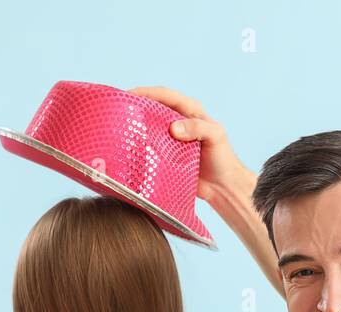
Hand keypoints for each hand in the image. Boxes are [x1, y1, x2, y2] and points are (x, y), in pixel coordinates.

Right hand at [128, 85, 251, 206]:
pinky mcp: (166, 156)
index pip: (166, 96)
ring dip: (135, 126)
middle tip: (118, 108)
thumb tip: (173, 128)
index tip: (130, 94)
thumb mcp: (215, 137)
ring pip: (149, 128)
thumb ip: (197, 128)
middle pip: (154, 108)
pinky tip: (128, 148)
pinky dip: (139, 146)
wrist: (222, 187)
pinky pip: (150, 148)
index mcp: (191, 111)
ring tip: (118, 127)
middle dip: (136, 105)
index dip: (148, 92)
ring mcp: (171, 140)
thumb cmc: (223, 159)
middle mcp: (179, 122)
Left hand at [129, 85, 281, 295]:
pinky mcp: (214, 134)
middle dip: (147, 94)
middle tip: (125, 97)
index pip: (157, 101)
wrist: (222, 188)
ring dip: (163, 101)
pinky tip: (174, 130)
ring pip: (182, 106)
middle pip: (166, 98)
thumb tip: (136, 148)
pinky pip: (201, 126)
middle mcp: (189, 118)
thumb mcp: (169, 167)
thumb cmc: (193, 177)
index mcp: (177, 121)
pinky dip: (189, 126)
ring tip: (142, 102)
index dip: (139, 95)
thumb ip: (154, 154)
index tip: (118, 98)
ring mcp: (201, 124)